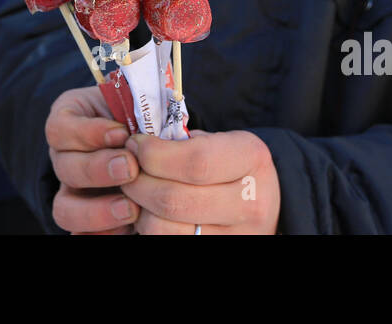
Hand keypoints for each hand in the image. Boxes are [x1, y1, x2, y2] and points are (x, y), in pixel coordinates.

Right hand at [45, 86, 140, 234]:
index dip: (87, 133)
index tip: (121, 133)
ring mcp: (72, 192)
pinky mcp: (86, 219)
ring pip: (65, 208)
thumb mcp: (135, 102)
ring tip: (132, 208)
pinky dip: (102, 234)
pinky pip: (80, 235)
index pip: (60, 129)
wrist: (146, 138)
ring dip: (98, 211)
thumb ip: (137, 109)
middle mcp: (65, 158)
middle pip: (64, 168)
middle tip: (131, 168)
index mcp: (70, 123)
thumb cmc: (141, 115)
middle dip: (98, 169)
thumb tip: (155, 128)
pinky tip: (127, 228)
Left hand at [121, 130, 280, 234]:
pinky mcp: (218, 252)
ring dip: (139, 211)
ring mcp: (237, 237)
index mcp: (250, 159)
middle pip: (174, 201)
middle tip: (126, 169)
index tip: (134, 144)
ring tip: (136, 193)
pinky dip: (148, 229)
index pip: (195, 162)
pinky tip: (148, 213)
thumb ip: (181, 140)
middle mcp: (250, 203)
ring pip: (164, 231)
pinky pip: (167, 244)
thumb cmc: (230, 163)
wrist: (264, 199)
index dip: (153, 154)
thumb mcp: (218, 140)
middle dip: (137, 183)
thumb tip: (133, 145)